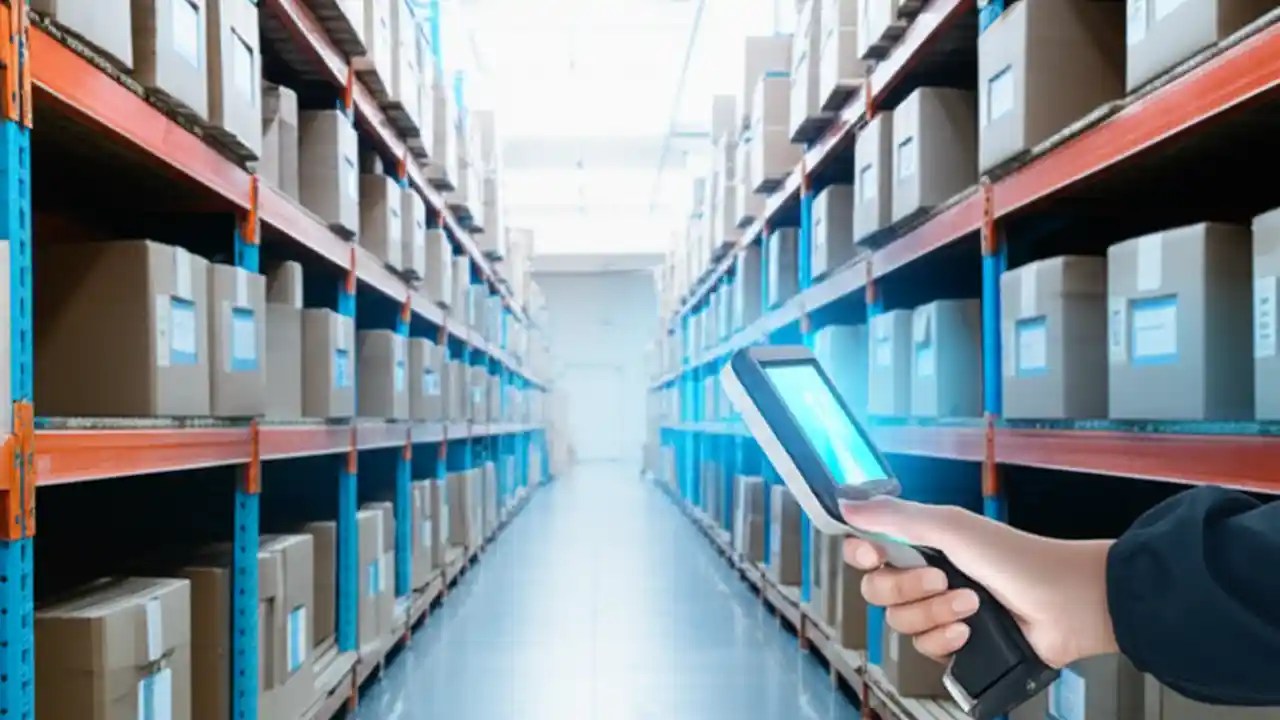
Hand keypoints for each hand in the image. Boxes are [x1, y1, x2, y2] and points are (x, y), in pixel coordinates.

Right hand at [841, 497, 1117, 667]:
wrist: (1066, 604)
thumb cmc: (1017, 558)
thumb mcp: (951, 527)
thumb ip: (895, 517)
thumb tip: (847, 503)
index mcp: (921, 541)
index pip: (867, 548)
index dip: (861, 554)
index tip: (872, 555)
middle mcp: (925, 574)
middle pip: (877, 590)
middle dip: (906, 588)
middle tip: (941, 578)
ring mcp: (939, 610)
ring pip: (900, 623)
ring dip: (933, 613)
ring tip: (970, 604)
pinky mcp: (955, 643)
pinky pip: (924, 649)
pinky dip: (946, 638)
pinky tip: (970, 629)